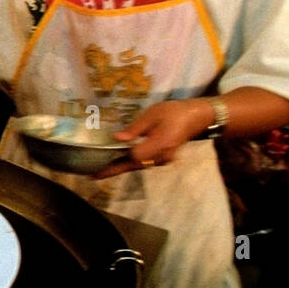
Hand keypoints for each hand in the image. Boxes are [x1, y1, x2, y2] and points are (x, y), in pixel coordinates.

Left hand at [93, 98, 211, 178]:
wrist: (195, 117)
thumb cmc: (173, 112)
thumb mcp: (152, 114)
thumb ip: (135, 128)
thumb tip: (117, 138)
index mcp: (160, 144)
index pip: (135, 157)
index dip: (117, 160)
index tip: (100, 162)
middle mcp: (162, 156)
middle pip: (134, 165)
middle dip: (114, 170)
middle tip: (93, 175)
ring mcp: (164, 159)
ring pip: (138, 166)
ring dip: (121, 168)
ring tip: (100, 170)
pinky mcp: (163, 159)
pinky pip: (143, 163)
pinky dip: (129, 163)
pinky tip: (116, 162)